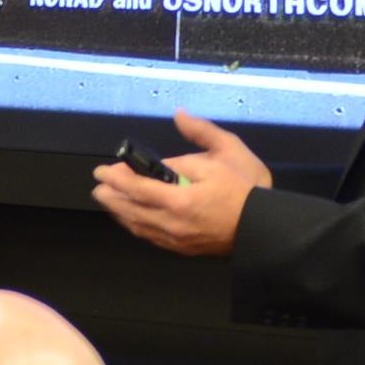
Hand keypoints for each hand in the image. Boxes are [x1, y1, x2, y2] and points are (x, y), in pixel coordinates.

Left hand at [90, 113, 271, 256]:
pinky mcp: (182, 248)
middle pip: (131, 210)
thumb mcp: (228, 150)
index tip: (101, 170)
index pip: (137, 188)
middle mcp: (172, 222)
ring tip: (108, 201)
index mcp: (180, 198)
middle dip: (111, 197)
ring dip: (120, 212)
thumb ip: (201, 132)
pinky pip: (150, 237)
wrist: (265, 227)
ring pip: (138, 225)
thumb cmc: (248, 188)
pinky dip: (135, 225)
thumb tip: (179, 115)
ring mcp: (176, 239)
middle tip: (98, 187)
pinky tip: (131, 219)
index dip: (116, 179)